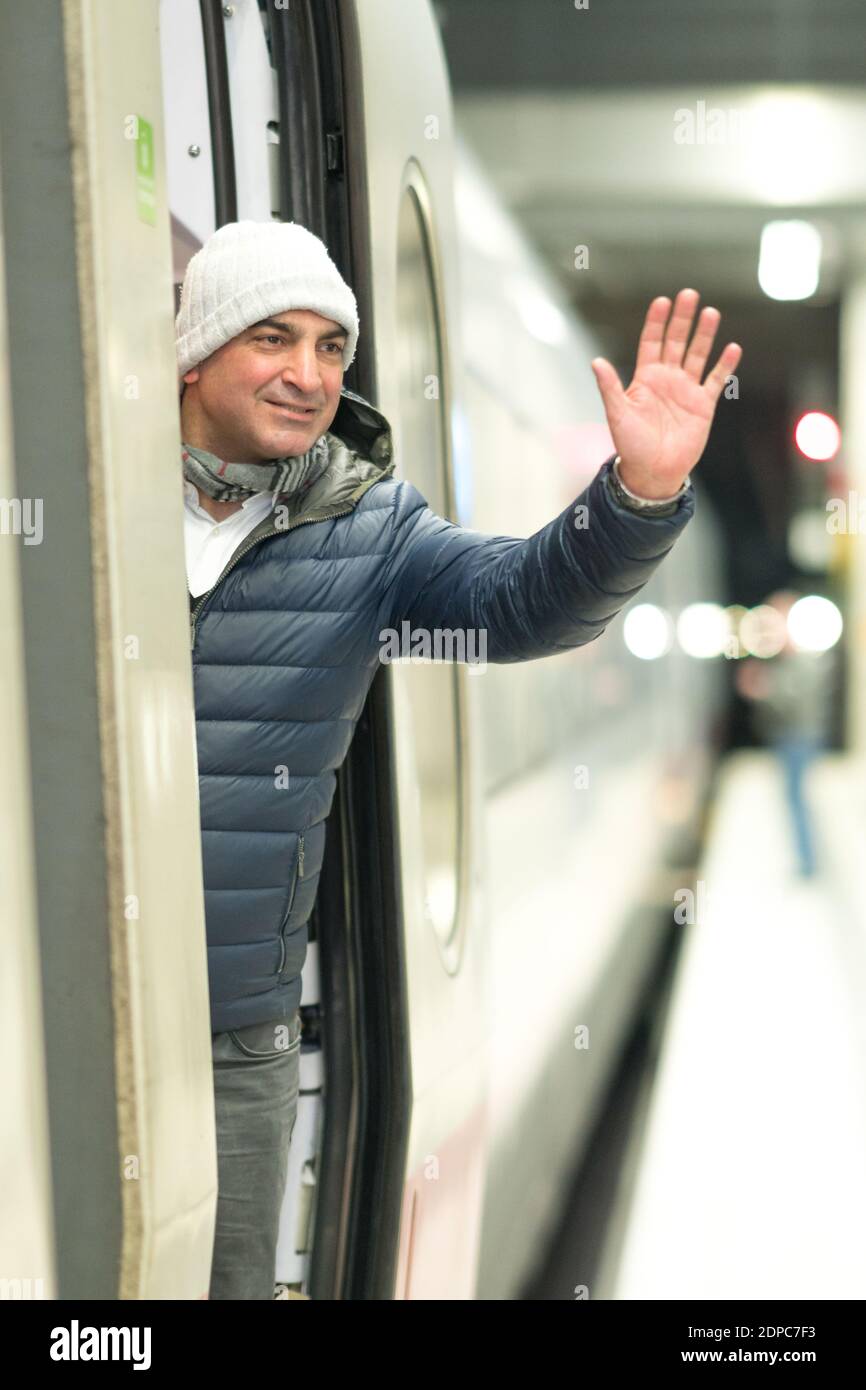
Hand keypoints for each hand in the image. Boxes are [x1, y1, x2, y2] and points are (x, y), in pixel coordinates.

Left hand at [590, 288, 741, 498]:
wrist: (653, 471)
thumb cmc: (631, 444)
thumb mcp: (617, 414)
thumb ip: (610, 387)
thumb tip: (596, 362)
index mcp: (645, 378)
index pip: (651, 343)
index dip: (656, 323)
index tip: (662, 301)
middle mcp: (667, 379)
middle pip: (676, 342)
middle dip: (682, 319)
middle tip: (689, 295)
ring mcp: (686, 390)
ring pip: (697, 355)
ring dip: (704, 335)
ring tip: (711, 313)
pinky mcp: (703, 405)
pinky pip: (716, 380)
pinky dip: (724, 365)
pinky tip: (732, 348)